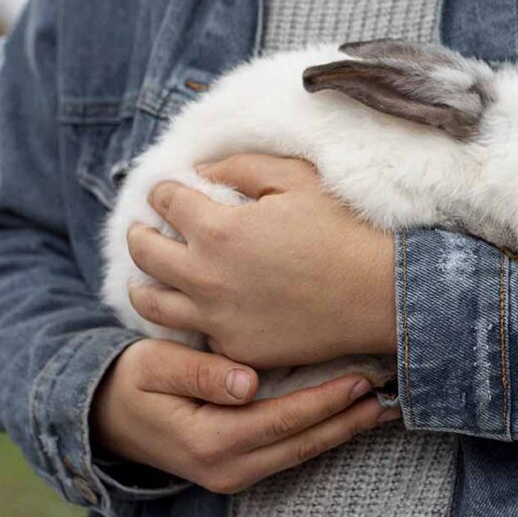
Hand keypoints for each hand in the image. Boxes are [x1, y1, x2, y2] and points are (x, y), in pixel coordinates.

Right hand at [90, 338, 393, 492]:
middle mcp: (226, 468)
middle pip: (303, 443)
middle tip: (390, 393)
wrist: (105, 417)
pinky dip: (321, 433)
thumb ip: (199, 373)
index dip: (325, 400)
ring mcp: (233, 474)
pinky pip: (290, 453)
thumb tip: (247, 382)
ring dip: (342, 430)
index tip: (361, 379)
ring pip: (302, 453)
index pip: (282, 420)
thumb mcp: (154, 367)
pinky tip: (347, 416)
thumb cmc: (132, 382)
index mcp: (209, 441)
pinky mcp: (239, 468)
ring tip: (381, 406)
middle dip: (349, 419)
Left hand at [125, 154, 395, 368]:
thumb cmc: (342, 231)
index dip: (165, 191)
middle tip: (143, 230)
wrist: (379, 294)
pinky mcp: (236, 349)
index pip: (165, 202)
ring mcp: (217, 319)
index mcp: (216, 230)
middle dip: (139, 234)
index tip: (170, 191)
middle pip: (144, 253)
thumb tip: (201, 173)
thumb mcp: (295, 178)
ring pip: (152, 304)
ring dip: (142, 285)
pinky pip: (194, 336)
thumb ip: (240, 167)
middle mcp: (205, 277)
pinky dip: (186, 321)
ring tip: (145, 280)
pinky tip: (193, 311)